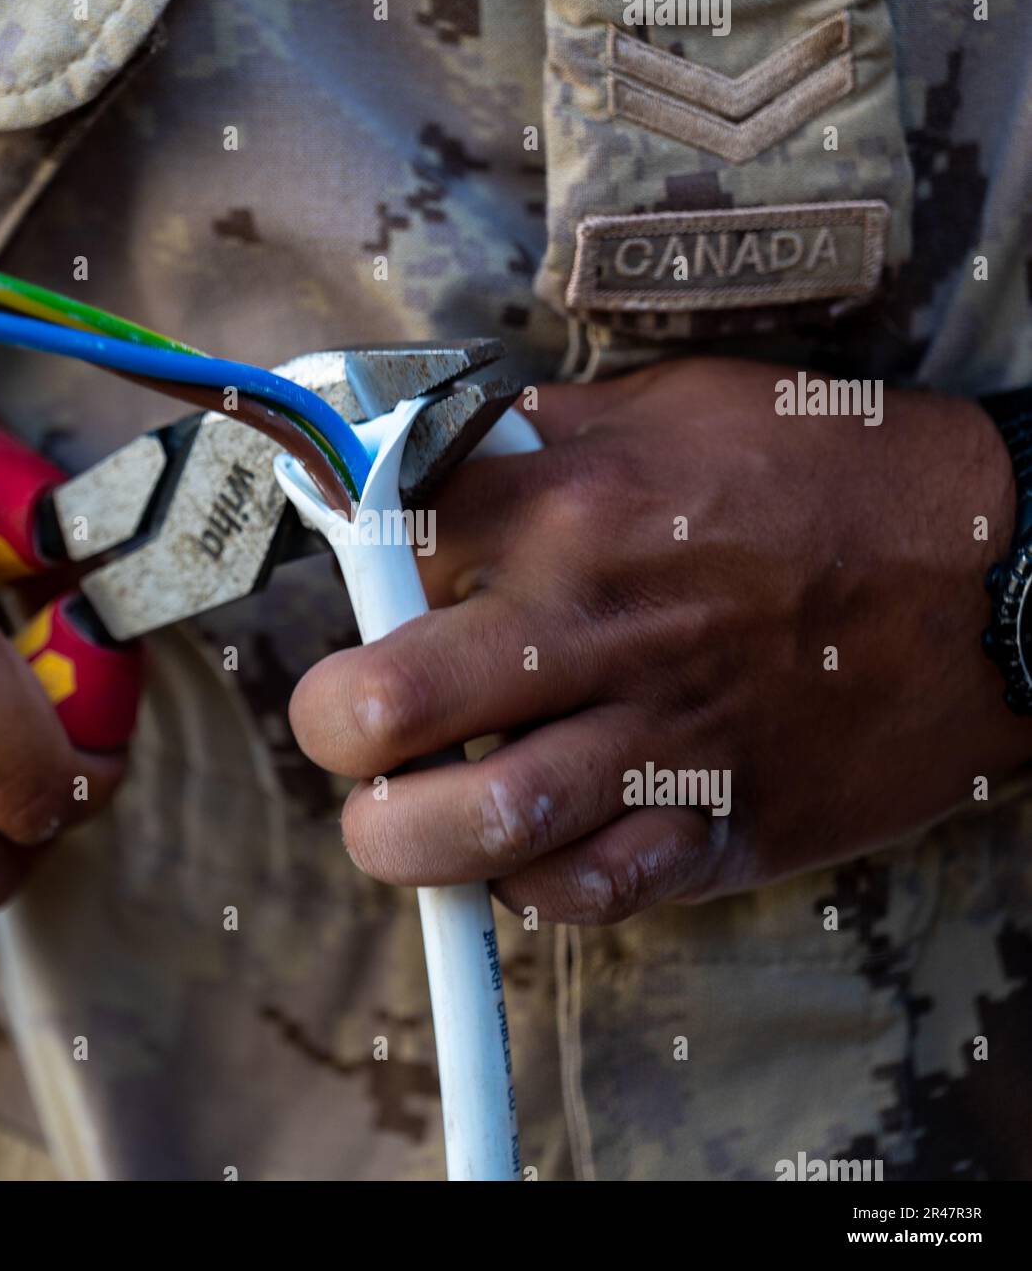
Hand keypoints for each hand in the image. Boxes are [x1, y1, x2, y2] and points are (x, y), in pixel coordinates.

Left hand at [290, 357, 1023, 923]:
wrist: (998, 572)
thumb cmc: (832, 472)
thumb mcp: (679, 406)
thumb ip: (546, 436)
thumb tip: (437, 453)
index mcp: (574, 504)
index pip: (385, 540)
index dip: (361, 566)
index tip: (376, 581)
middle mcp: (595, 625)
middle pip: (384, 703)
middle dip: (334, 724)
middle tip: (350, 725)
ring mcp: (656, 737)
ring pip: (470, 825)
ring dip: (400, 835)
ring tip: (398, 814)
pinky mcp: (719, 824)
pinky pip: (586, 893)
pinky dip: (530, 888)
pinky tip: (527, 856)